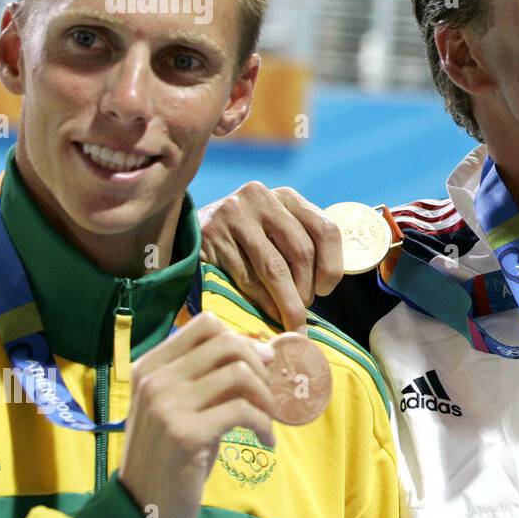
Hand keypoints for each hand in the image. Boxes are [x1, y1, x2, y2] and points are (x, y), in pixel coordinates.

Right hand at [118, 313, 276, 517]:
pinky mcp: (186, 434)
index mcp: (150, 367)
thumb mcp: (181, 406)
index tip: (259, 364)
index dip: (242, 340)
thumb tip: (263, 348)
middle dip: (261, 366)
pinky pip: (244, 410)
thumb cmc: (171, 452)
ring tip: (269, 418)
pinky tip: (266, 441)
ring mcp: (167, 406)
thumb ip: (207, 376)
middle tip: (269, 393)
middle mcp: (155, 381)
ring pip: (240, 372)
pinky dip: (265, 425)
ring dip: (267, 396)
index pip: (206, 324)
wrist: (145, 506)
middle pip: (228, 343)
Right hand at [198, 182, 343, 331]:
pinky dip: (262, 301)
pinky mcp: (212, 234)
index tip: (325, 290)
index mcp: (287, 196)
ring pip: (274, 268)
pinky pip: (246, 277)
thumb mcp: (275, 231)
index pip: (326, 229)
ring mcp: (234, 213)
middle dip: (307, 289)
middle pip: (301, 251)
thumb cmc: (243, 242)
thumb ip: (300, 245)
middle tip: (303, 310)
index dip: (331, 266)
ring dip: (287, 302)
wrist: (187, 234)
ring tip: (291, 320)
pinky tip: (267, 313)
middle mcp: (262, 198)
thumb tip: (328, 287)